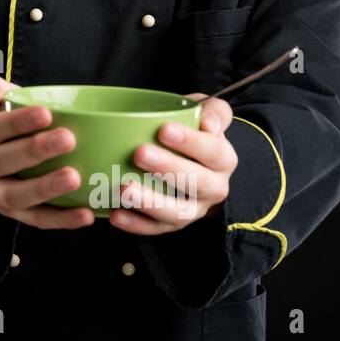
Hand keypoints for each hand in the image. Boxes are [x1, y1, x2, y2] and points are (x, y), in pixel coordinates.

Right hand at [0, 71, 95, 230]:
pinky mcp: (12, 213)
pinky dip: (60, 219)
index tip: (46, 113)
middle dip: (34, 151)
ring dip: (45, 188)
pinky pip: (35, 219)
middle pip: (0, 162)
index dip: (15, 123)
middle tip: (68, 139)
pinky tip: (85, 214)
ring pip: (14, 196)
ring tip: (74, 177)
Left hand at [109, 92, 237, 235]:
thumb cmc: (192, 129)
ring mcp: (193, 210)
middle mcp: (214, 189)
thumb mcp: (206, 113)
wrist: (191, 160)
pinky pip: (155, 229)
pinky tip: (115, 214)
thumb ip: (214, 111)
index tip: (164, 129)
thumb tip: (209, 124)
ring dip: (150, 202)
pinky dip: (135, 224)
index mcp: (223, 160)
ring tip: (124, 188)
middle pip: (196, 183)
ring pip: (177, 213)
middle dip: (167, 168)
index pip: (214, 152)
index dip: (191, 142)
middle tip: (139, 153)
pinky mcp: (172, 224)